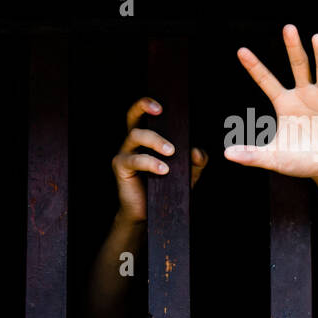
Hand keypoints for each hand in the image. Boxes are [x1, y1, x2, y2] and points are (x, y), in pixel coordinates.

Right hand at [112, 97, 207, 222]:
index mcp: (148, 137)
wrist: (150, 214)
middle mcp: (134, 141)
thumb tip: (197, 151)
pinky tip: (163, 169)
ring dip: (155, 140)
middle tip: (159, 110)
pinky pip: (134, 159)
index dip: (149, 103)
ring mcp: (125, 153)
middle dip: (143, 106)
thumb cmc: (167, 187)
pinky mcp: (121, 167)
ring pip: (136, 135)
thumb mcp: (187, 173)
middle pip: (132, 116)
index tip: (163, 105)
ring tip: (171, 152)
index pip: (145, 113)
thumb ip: (196, 161)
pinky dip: (150, 162)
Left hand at [225, 25, 317, 178]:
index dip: (255, 66)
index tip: (241, 51)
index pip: (267, 81)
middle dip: (293, 48)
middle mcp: (304, 94)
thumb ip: (252, 155)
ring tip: (317, 37)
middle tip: (288, 28)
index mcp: (285, 102)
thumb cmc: (301, 159)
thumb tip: (226, 154)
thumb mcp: (274, 158)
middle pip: (298, 66)